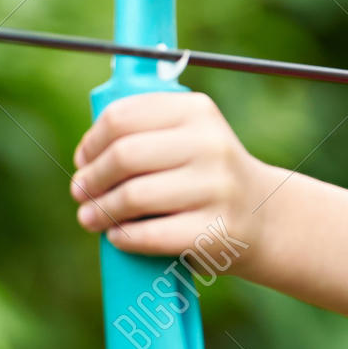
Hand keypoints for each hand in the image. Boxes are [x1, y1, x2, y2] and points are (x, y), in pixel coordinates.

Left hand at [71, 91, 263, 273]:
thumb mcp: (190, 139)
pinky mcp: (216, 230)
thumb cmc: (209, 178)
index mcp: (197, 111)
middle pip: (124, 155)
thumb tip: (86, 156)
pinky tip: (117, 237)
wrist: (267, 217)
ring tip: (90, 218)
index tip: (84, 159)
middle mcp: (211, 144)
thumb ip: (145, 133)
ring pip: (133, 195)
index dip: (92, 141)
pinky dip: (124, 237)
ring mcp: (217, 187)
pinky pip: (151, 233)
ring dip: (101, 211)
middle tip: (80, 192)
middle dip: (91, 177)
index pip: (121, 117)